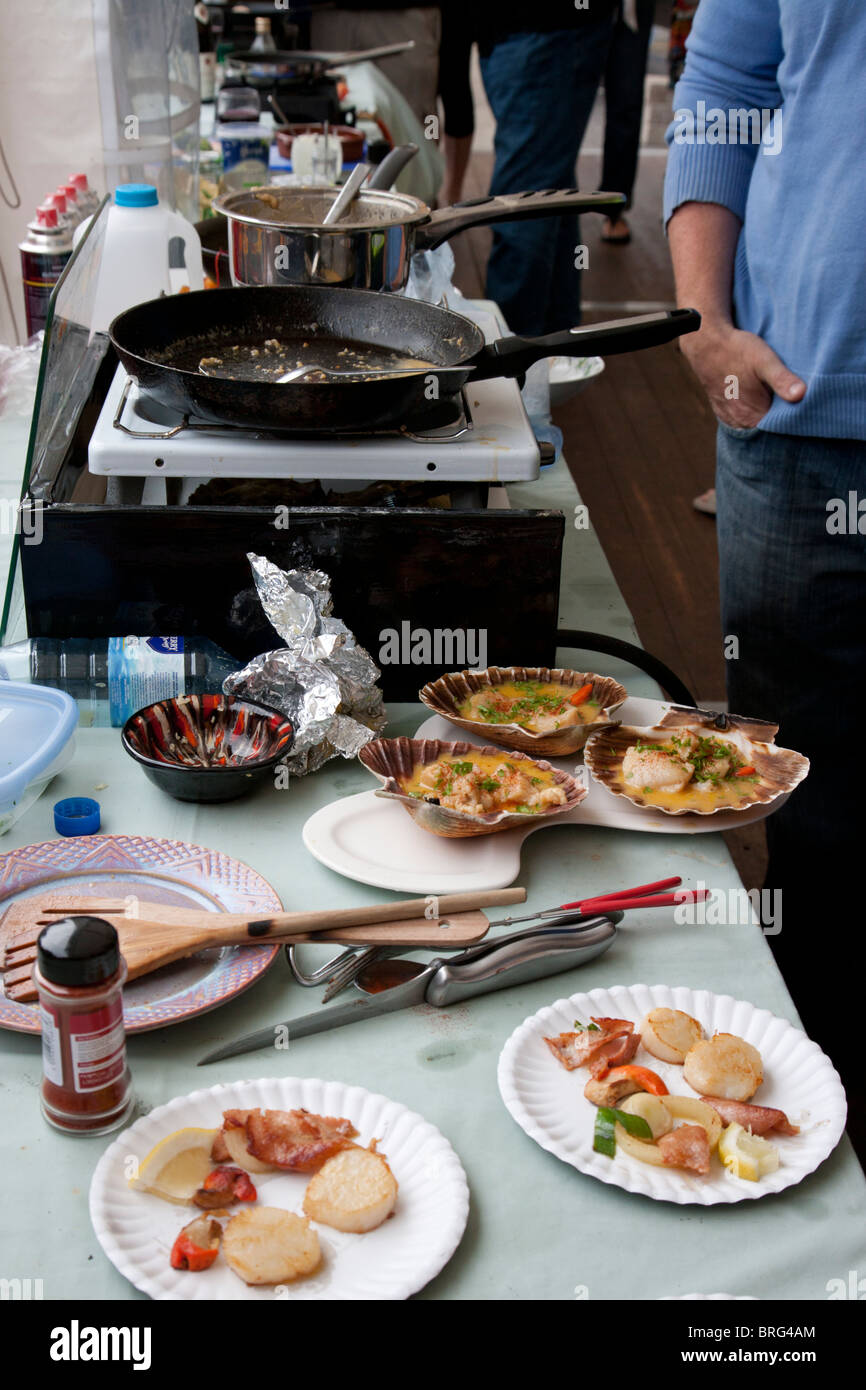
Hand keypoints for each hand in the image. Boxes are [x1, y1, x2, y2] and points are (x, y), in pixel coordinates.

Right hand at [680, 319, 805, 427]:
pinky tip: (761, 400)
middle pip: (770, 431)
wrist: (707, 345)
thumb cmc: (738, 351)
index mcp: (754, 417)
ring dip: (769, 417)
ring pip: (758, 425)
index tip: (808, 411)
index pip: (783, 432)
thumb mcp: (765, 361)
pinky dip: (755, 414)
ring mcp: (732, 420)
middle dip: (783, 421)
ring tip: (779, 400)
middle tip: (797, 403)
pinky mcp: (725, 413)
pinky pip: (746, 420)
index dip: (796, 423)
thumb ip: (782, 379)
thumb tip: (801, 394)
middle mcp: (741, 424)